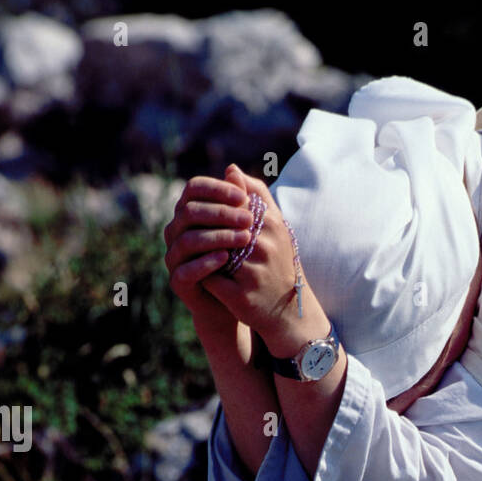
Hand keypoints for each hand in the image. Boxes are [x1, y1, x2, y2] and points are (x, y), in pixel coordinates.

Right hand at [164, 167, 254, 352]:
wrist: (234, 300)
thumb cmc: (240, 259)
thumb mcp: (245, 227)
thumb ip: (241, 200)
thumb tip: (234, 169)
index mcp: (189, 212)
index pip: (194, 188)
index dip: (217, 189)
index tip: (244, 197)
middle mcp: (176, 230)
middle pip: (190, 212)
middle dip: (221, 213)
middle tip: (249, 219)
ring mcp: (174, 256)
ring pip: (187, 240)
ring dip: (217, 237)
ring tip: (244, 239)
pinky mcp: (178, 281)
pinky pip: (185, 270)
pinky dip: (205, 262)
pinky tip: (225, 258)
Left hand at [202, 164, 327, 354]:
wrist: (288, 310)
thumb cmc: (278, 262)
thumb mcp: (274, 226)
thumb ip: (255, 194)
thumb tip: (230, 169)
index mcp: (271, 226)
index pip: (231, 205)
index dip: (214, 208)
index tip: (207, 212)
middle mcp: (264, 248)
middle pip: (218, 228)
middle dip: (204, 228)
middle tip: (194, 230)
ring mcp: (252, 274)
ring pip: (212, 253)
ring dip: (201, 251)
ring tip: (197, 250)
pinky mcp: (240, 297)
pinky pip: (209, 279)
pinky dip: (203, 274)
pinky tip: (202, 271)